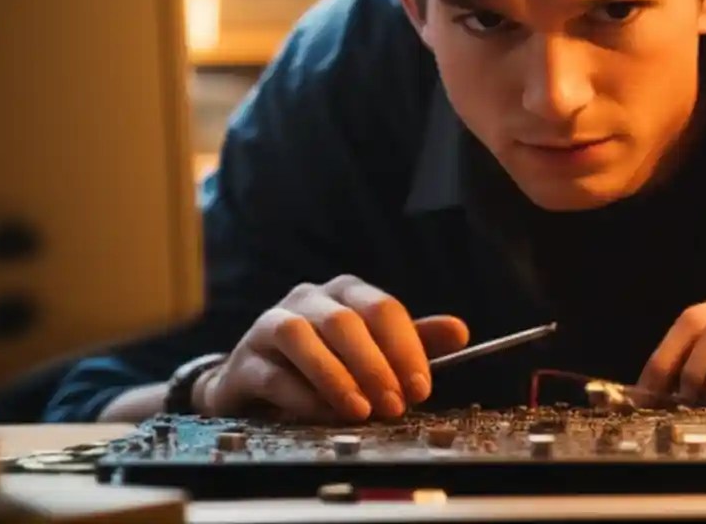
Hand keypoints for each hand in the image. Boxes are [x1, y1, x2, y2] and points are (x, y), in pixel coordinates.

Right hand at [194, 275, 468, 421]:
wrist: (258, 383)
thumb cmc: (326, 362)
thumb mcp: (375, 351)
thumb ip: (413, 342)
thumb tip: (460, 331)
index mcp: (346, 292)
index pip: (382, 308)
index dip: (405, 348)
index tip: (421, 387)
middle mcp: (308, 299)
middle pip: (344, 322)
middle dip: (375, 366)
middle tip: (394, 405)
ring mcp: (271, 324)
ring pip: (301, 337)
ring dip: (336, 376)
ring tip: (361, 411)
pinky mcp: (245, 360)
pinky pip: (273, 373)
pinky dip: (303, 395)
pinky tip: (325, 414)